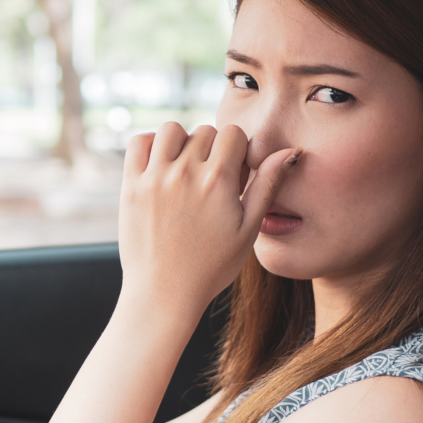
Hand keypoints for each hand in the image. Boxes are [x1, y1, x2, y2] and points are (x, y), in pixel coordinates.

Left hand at [117, 122, 298, 326]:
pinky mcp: (131, 187)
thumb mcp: (248, 230)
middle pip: (204, 131)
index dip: (237, 150)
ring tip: (185, 167)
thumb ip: (267, 186)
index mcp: (218, 180)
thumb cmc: (211, 267)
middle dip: (212, 149)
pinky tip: (160, 164)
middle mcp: (185, 173)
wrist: (163, 293)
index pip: (233, 133)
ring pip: (171, 129)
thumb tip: (290, 151)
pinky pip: (139, 143)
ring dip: (182, 141)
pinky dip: (150, 144)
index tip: (233, 173)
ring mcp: (154, 178)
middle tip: (210, 179)